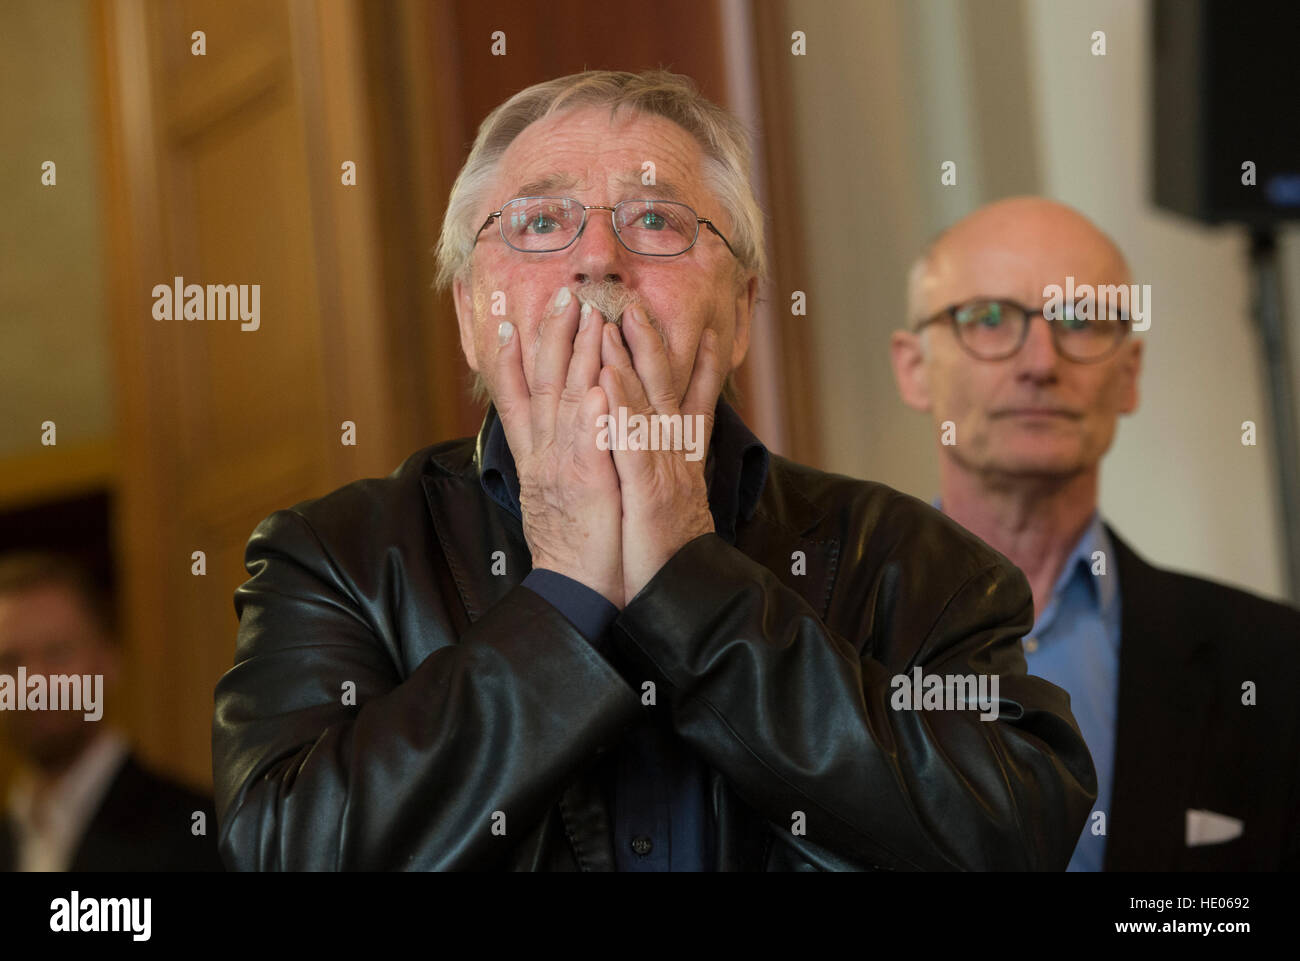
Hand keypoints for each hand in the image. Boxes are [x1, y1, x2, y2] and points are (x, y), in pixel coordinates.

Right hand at [494, 286, 624, 606]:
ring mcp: (567, 466)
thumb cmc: (574, 547)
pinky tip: (604, 378)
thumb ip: (551, 459)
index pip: (517, 398)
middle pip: (544, 384)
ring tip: (584, 314)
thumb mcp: (553, 496)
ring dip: (576, 354)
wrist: (576, 591)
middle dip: (551, 338)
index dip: (510, 360)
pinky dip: (598, 407)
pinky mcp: (591, 483)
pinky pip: (597, 437)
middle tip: (561, 295)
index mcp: (537, 457)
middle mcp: (546, 455)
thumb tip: (548, 436)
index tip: (509, 321)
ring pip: (568, 397)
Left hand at [598, 305, 722, 600]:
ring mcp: (664, 473)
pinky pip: (632, 444)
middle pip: (666, 389)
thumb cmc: (668, 553)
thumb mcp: (675, 502)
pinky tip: (607, 382)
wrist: (678, 596)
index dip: (699, 362)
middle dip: (652, 344)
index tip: (702, 326)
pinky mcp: (648, 493)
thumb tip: (676, 445)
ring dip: (633, 363)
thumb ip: (676, 468)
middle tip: (635, 303)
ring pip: (648, 406)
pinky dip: (622, 410)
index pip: (690, 400)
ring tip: (615, 323)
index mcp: (679, 459)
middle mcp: (676, 459)